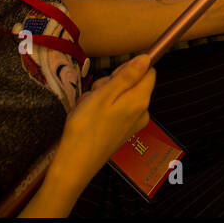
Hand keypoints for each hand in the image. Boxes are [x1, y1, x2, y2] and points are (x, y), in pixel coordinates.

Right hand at [53, 54, 154, 189]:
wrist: (75, 163)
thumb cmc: (86, 127)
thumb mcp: (104, 94)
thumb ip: (127, 76)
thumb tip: (146, 59)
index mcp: (140, 100)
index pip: (148, 71)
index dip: (129, 68)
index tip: (111, 77)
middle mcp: (142, 112)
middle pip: (133, 83)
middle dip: (112, 82)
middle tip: (95, 94)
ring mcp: (132, 123)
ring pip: (120, 95)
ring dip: (103, 95)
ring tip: (88, 107)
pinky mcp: (122, 131)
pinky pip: (115, 110)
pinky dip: (101, 108)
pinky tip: (88, 116)